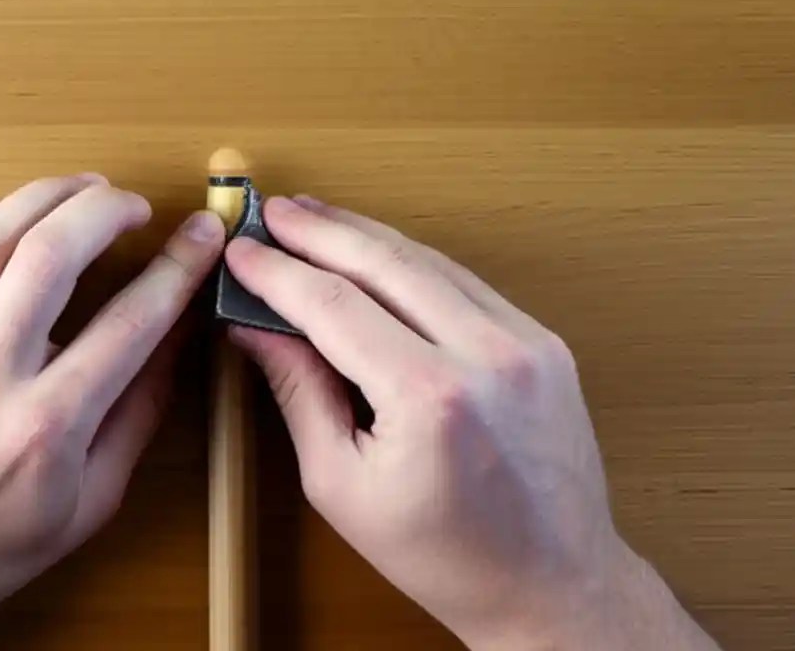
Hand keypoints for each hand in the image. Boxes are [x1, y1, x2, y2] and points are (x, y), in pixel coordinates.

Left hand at [0, 175, 224, 649]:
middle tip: (130, 204)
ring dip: (38, 198)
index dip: (177, 266)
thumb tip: (173, 338)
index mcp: (46, 428)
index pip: (131, 321)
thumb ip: (136, 416)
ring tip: (75, 190)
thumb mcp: (89, 504)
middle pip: (51, 255)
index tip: (200, 234)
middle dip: (103, 210)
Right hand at [225, 195, 718, 650]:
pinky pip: (466, 283)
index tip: (242, 252)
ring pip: (429, 260)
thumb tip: (256, 326)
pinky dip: (414, 261)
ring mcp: (526, 342)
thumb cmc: (444, 554)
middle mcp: (486, 356)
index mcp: (430, 398)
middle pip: (385, 261)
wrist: (552, 583)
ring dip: (366, 234)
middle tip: (272, 211)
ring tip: (314, 219)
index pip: (334, 305)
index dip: (279, 273)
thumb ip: (299, 392)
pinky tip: (377, 251)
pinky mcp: (544, 343)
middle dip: (321, 230)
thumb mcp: (341, 485)